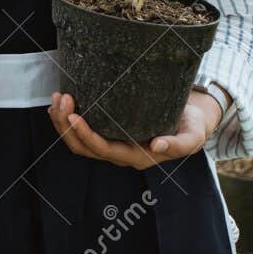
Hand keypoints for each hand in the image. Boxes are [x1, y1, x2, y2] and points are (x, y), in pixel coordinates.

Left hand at [49, 89, 220, 168]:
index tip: (72, 115)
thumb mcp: (193, 136)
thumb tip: (157, 146)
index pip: (103, 149)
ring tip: (58, 97)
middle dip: (66, 125)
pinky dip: (66, 118)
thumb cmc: (192, 126)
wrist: (191, 119)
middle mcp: (120, 153)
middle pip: (83, 147)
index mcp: (137, 156)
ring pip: (77, 140)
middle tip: (63, 98)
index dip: (84, 134)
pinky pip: (81, 130)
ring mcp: (112, 143)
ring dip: (62, 120)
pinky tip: (59, 102)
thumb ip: (179, 144)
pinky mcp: (108, 131)